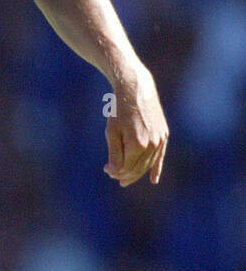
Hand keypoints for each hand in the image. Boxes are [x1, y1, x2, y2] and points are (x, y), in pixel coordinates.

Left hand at [104, 67, 168, 185]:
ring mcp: (160, 140)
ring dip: (136, 173)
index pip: (126, 168)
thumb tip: (113, 172)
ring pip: (148, 164)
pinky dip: (156, 168)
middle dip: (124, 174)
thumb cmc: (119, 110)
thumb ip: (114, 154)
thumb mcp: (111, 132)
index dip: (115, 172)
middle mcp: (151, 145)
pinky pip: (160, 157)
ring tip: (125, 179)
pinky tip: (154, 180)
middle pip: (137, 169)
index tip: (106, 169)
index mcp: (137, 145)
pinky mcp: (164, 135)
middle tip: (114, 176)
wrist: (136, 89)